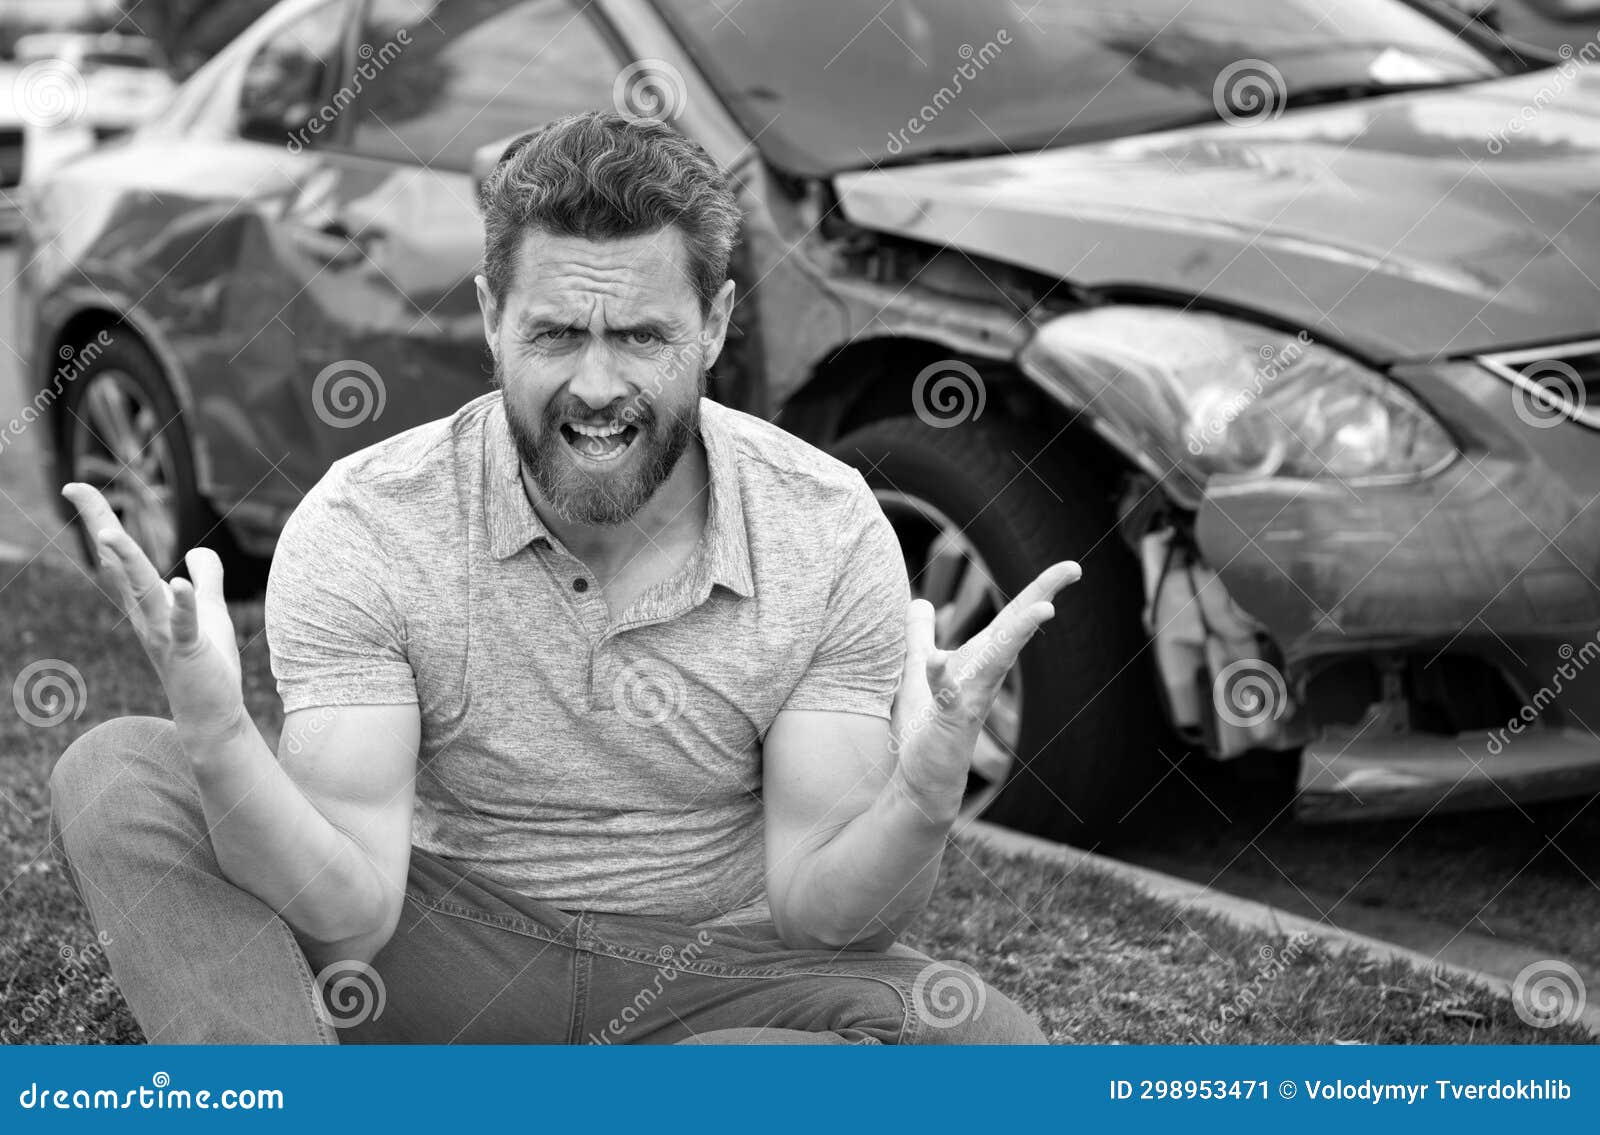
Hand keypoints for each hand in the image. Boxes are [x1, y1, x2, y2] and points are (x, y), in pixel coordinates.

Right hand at [62, 483, 246, 744]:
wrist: (211, 712)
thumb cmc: (206, 662)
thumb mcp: (209, 611)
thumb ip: (205, 580)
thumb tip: (199, 552)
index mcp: (147, 602)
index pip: (119, 556)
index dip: (99, 519)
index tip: (76, 488)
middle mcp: (146, 614)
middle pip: (119, 565)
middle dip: (100, 526)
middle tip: (76, 491)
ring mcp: (163, 633)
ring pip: (142, 591)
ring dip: (127, 563)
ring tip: (109, 533)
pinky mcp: (188, 651)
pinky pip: (182, 624)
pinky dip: (180, 604)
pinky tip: (177, 582)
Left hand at [889, 560, 1080, 820]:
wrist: (922, 779)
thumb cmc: (926, 725)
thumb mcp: (919, 670)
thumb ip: (919, 636)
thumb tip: (918, 602)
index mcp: (980, 659)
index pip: (1012, 619)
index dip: (1040, 590)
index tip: (1072, 567)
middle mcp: (984, 675)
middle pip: (1016, 631)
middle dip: (1042, 597)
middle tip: (1073, 568)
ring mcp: (971, 698)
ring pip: (997, 662)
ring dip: (1017, 636)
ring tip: (1043, 609)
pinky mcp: (949, 722)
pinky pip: (947, 696)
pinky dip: (942, 677)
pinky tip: (936, 661)